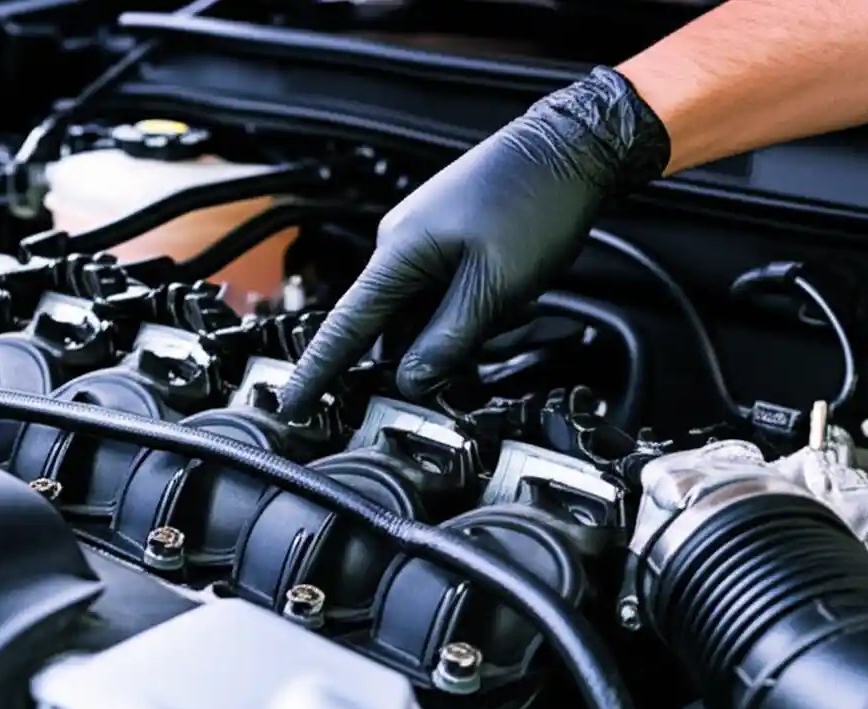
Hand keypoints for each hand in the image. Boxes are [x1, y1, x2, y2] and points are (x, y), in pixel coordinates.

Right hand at [281, 66, 669, 417]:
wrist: (576, 145)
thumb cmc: (538, 202)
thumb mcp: (495, 288)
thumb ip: (448, 340)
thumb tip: (411, 380)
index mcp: (399, 252)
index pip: (345, 328)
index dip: (317, 372)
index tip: (291, 403)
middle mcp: (399, 243)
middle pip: (389, 324)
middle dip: (422, 353)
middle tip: (465, 366)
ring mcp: (422, 238)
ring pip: (420, 310)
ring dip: (455, 330)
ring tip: (510, 313)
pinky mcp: (445, 236)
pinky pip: (439, 290)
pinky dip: (465, 310)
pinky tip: (506, 303)